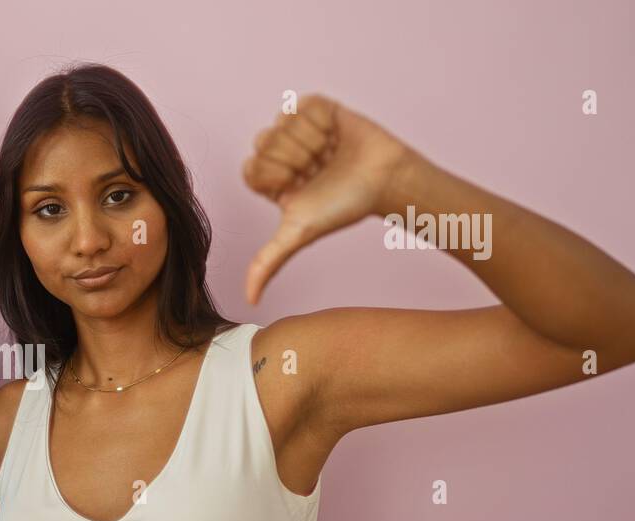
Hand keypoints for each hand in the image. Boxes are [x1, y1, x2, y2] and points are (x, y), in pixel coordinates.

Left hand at [241, 93, 420, 303]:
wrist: (385, 180)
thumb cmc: (343, 207)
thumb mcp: (299, 233)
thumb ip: (268, 262)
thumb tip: (250, 301)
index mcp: (270, 180)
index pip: (251, 168)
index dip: (274, 175)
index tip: (297, 185)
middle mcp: (280, 154)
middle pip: (263, 142)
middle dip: (293, 158)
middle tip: (317, 170)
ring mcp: (298, 129)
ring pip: (282, 123)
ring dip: (310, 141)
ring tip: (329, 153)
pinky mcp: (318, 109)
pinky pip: (303, 105)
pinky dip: (320, 121)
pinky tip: (334, 135)